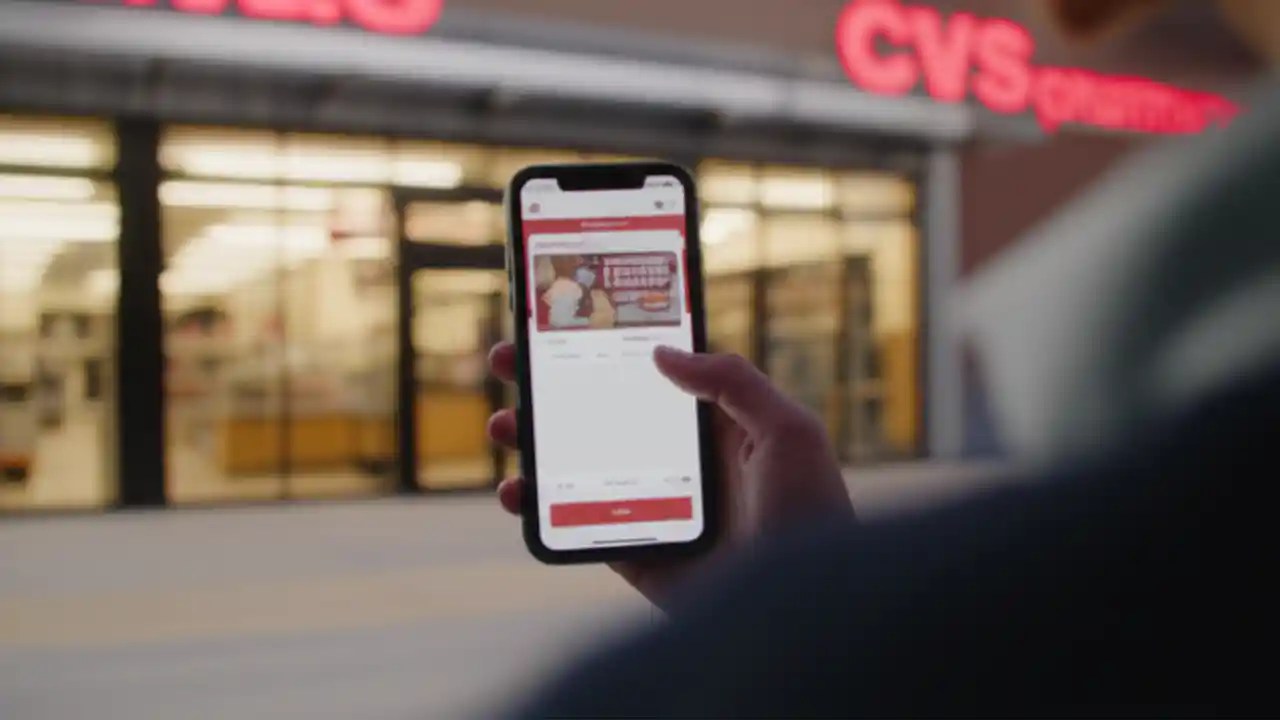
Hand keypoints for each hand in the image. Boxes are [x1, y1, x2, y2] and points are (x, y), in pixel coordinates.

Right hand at [487, 342, 852, 610]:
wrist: (803, 610)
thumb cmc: (812, 516)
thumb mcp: (789, 432)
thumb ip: (733, 382)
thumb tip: (662, 353)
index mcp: (715, 426)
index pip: (649, 375)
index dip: (605, 348)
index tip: (561, 322)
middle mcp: (678, 462)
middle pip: (600, 412)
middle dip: (550, 387)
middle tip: (507, 361)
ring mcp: (651, 506)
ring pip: (576, 466)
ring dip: (532, 442)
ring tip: (502, 426)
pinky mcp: (635, 552)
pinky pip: (574, 525)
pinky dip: (536, 508)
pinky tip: (513, 492)